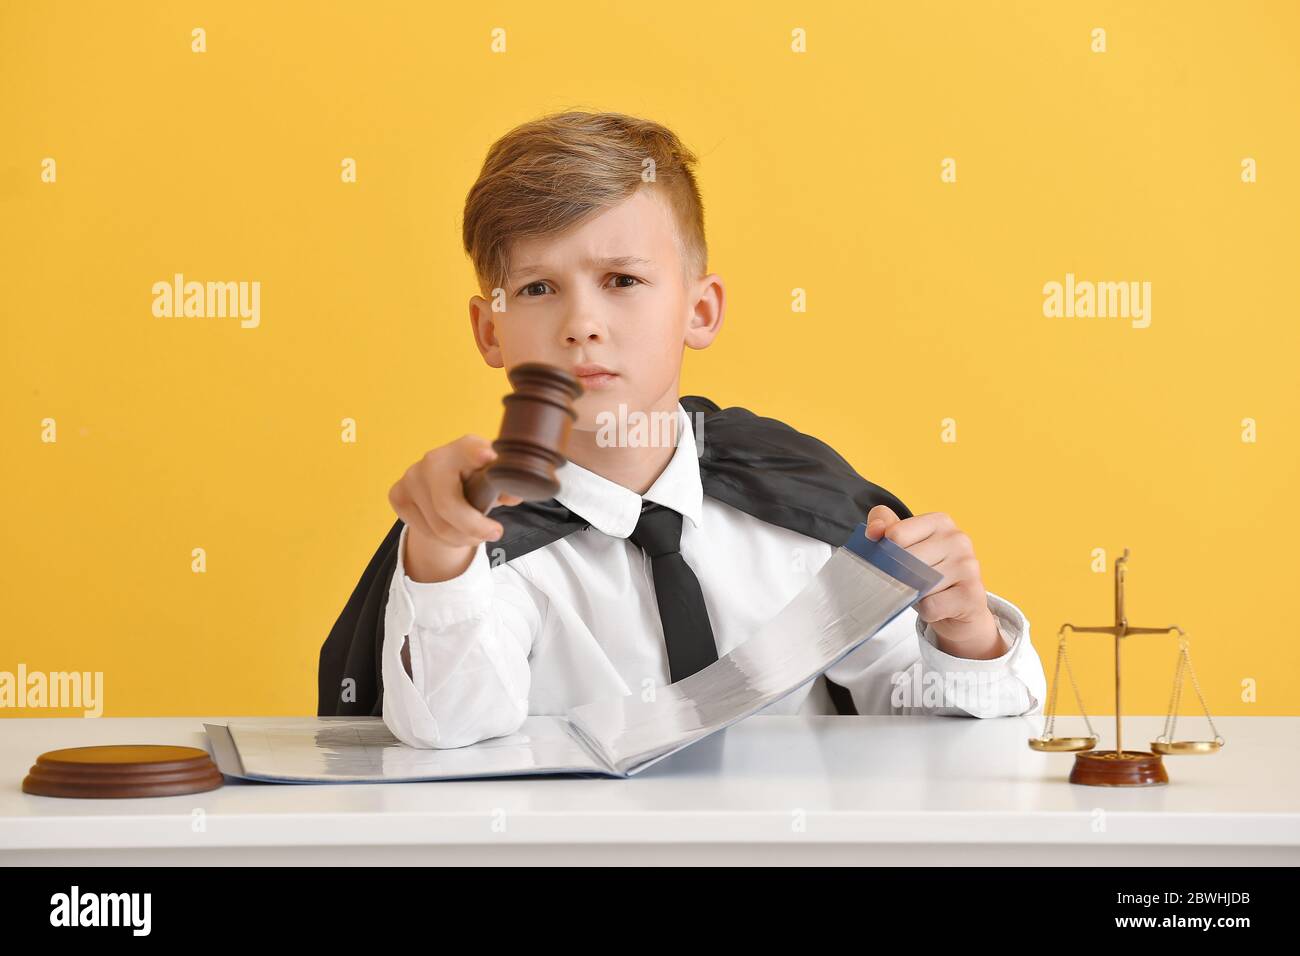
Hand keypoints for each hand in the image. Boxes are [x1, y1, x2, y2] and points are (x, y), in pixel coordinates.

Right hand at [388, 434, 523, 583]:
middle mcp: (433, 459)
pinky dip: (444, 540)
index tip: (487, 457)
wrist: (444, 482)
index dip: (477, 454)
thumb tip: (513, 494)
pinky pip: (423, 531)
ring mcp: (411, 475)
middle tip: (496, 533)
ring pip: (438, 527)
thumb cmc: (477, 478)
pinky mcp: (397, 494)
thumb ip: (506, 487)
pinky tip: (454, 530)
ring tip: (476, 534)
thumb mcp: (495, 480)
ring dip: (462, 538)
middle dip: (474, 528)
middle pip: (449, 506)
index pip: (470, 450)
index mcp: (465, 448)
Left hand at [864, 505, 1005, 659]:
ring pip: (918, 584)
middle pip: (906, 560)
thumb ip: (885, 527)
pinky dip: (925, 611)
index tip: (889, 559)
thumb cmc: (927, 573)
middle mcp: (958, 539)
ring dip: (912, 594)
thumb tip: (874, 530)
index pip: (896, 534)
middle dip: (897, 576)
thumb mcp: (905, 546)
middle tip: (904, 582)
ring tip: (923, 593)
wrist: (960, 608)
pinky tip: (935, 606)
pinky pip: (931, 606)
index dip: (885, 552)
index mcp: (940, 522)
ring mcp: (968, 566)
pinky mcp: (972, 594)